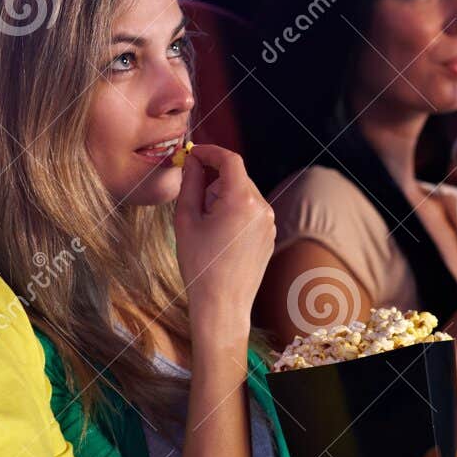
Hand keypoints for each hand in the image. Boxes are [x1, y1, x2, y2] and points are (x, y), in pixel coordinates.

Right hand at [174, 144, 275, 322]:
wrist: (222, 304)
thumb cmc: (200, 264)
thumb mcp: (186, 219)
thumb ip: (190, 183)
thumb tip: (192, 161)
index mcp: (241, 200)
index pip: (230, 160)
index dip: (210, 152)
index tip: (193, 154)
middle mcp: (262, 207)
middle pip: (236, 177)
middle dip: (214, 181)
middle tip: (194, 201)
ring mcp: (269, 222)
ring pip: (244, 194)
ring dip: (224, 197)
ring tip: (207, 226)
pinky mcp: (270, 235)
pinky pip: (251, 212)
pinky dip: (235, 212)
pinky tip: (220, 237)